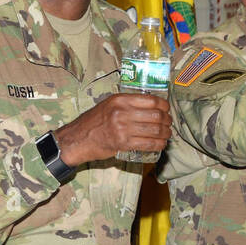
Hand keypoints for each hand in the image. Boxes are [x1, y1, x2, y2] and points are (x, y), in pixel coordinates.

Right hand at [53, 93, 171, 165]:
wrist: (77, 139)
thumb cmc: (93, 122)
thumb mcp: (108, 105)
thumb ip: (126, 104)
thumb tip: (149, 106)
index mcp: (120, 100)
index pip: (151, 100)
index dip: (164, 106)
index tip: (166, 110)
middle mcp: (122, 112)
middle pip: (156, 116)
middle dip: (167, 121)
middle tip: (168, 124)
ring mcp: (122, 128)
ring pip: (154, 130)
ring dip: (165, 134)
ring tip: (166, 135)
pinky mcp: (123, 143)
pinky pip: (147, 143)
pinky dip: (158, 145)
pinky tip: (161, 144)